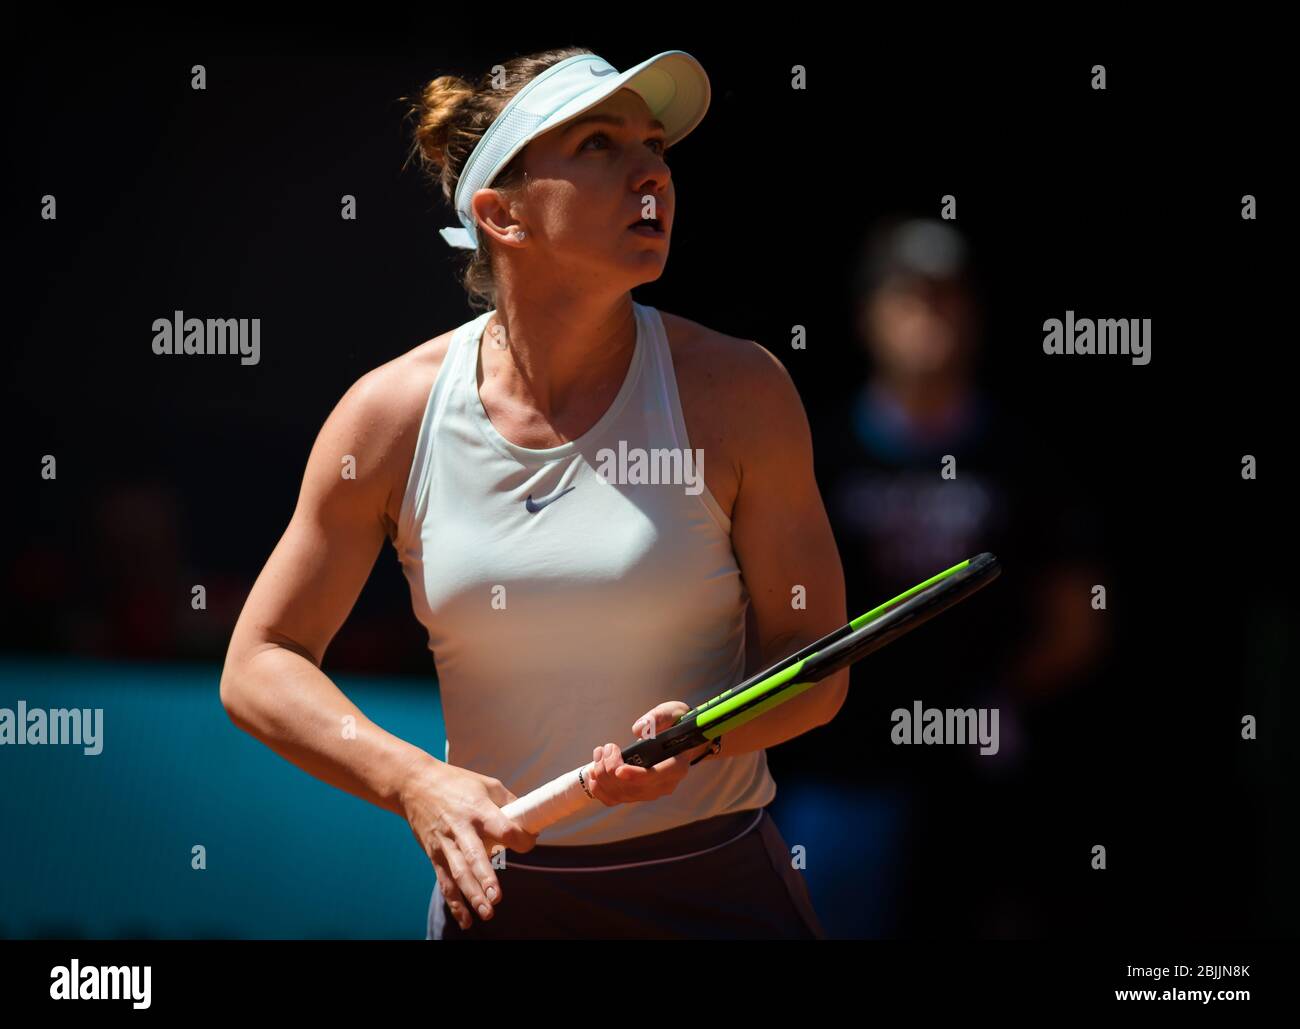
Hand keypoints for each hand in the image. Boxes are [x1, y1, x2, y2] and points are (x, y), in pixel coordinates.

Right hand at [398, 754, 538, 930]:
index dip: (520, 838)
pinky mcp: (434, 855)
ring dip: (472, 895)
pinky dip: (454, 903)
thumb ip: (509, 803)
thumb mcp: (487, 784)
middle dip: (485, 878)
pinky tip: (466, 921)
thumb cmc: (456, 782)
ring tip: (486, 913)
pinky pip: (445, 882)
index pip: (503, 828)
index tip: (529, 842)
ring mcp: (445, 844)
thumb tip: (530, 820)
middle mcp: (461, 828)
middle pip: (474, 856)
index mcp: (478, 809)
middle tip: (496, 898)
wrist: (414, 784)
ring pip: (458, 874)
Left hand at [585, 702, 714, 807]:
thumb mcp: (673, 712)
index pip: (657, 777)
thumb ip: (658, 718)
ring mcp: (650, 792)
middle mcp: (664, 784)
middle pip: (634, 788)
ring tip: (599, 753)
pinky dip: (600, 789)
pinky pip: (615, 800)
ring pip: (621, 794)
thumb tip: (638, 729)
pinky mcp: (637, 794)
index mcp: (677, 766)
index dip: (636, 775)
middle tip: (606, 748)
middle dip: (611, 769)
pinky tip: (593, 774)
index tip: (618, 769)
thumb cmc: (676, 725)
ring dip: (603, 776)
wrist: (677, 740)